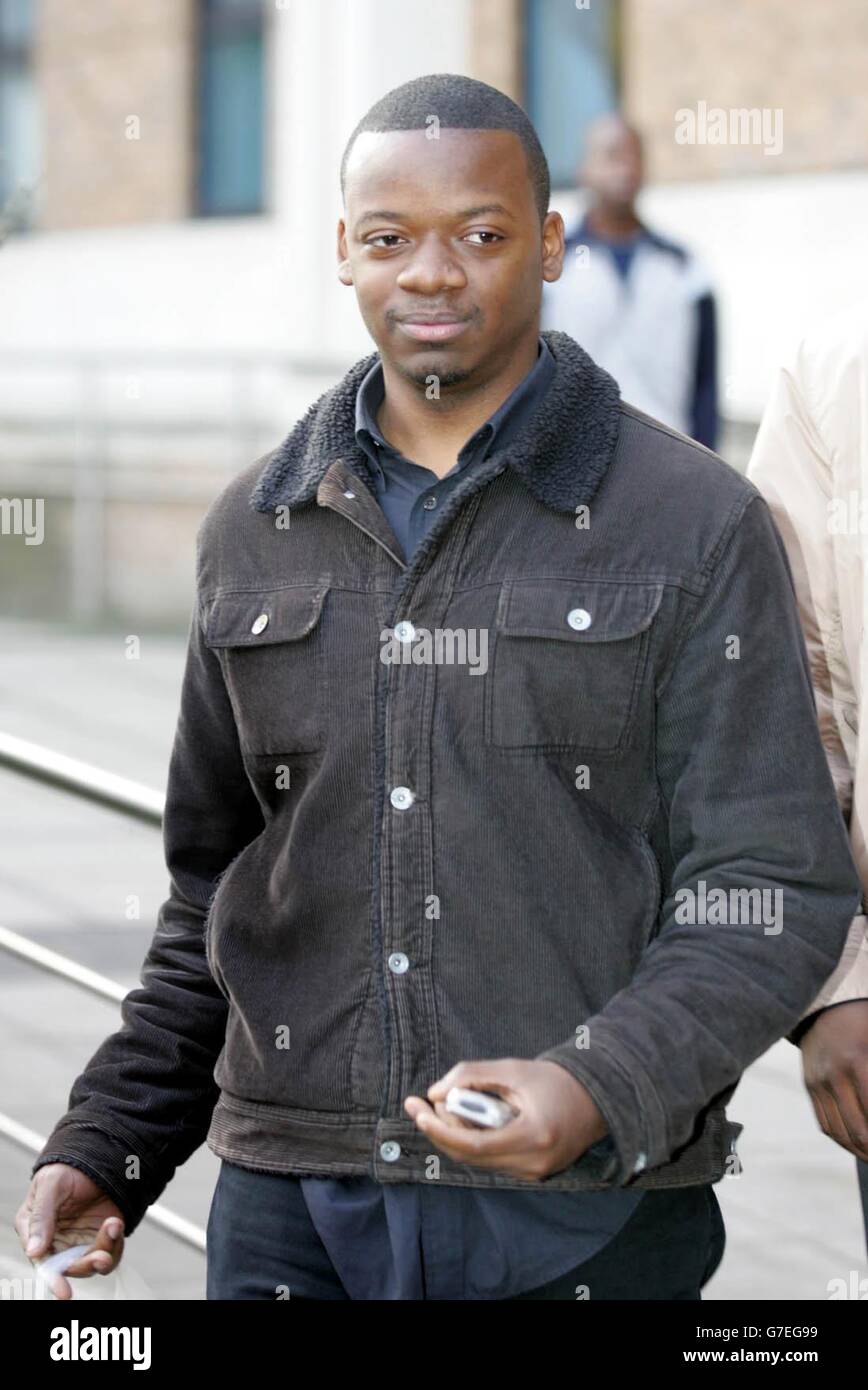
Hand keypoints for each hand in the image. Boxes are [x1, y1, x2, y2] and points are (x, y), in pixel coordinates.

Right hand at [15, 1164, 125, 1299]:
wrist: (94, 1155)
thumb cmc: (65, 1169)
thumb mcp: (49, 1185)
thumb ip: (41, 1217)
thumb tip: (34, 1251)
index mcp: (36, 1232)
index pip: (42, 1263)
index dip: (52, 1279)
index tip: (64, 1292)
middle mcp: (58, 1242)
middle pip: (71, 1267)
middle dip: (87, 1265)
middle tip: (101, 1257)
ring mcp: (81, 1241)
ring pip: (93, 1262)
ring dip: (105, 1251)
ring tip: (113, 1225)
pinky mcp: (102, 1237)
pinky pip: (110, 1251)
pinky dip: (115, 1242)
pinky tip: (115, 1223)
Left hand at [403, 1057, 607, 1180]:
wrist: (595, 1099)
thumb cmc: (554, 1080)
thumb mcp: (513, 1069)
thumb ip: (472, 1076)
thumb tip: (434, 1093)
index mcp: (532, 1136)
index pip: (473, 1145)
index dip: (439, 1129)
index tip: (417, 1110)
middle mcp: (532, 1163)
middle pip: (470, 1156)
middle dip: (441, 1130)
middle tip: (423, 1104)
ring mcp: (533, 1173)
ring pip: (478, 1160)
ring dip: (455, 1135)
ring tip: (444, 1105)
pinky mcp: (532, 1173)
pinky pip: (492, 1160)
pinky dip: (474, 1141)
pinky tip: (465, 1119)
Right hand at [799, 999, 867, 1159]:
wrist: (826, 1000)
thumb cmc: (864, 1020)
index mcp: (858, 1062)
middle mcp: (834, 1075)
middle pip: (858, 1132)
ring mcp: (818, 1081)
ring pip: (839, 1133)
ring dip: (860, 1151)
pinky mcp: (809, 1084)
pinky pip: (824, 1122)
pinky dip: (841, 1139)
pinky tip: (856, 1144)